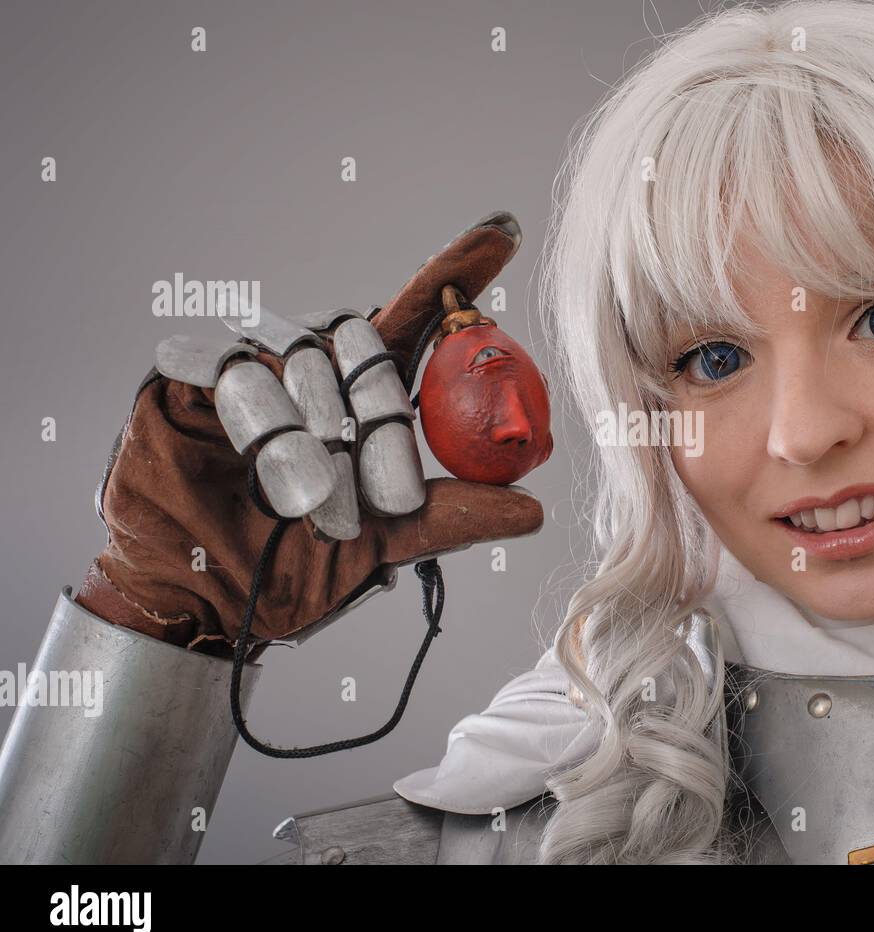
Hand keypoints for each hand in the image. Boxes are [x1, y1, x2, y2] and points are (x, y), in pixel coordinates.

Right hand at [75, 212, 544, 655]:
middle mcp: (309, 369)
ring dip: (316, 436)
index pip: (414, 320)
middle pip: (363, 336)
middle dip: (381, 412)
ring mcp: (249, 366)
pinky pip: (232, 366)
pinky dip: (262, 423)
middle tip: (387, 492)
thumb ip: (452, 517)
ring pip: (301, 353)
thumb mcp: (384, 545)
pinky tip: (266, 474)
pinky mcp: (185, 376)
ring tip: (316, 502)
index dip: (455, 272)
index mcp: (360, 399)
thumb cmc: (292, 571)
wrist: (205, 605)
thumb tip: (535, 510)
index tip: (505, 231)